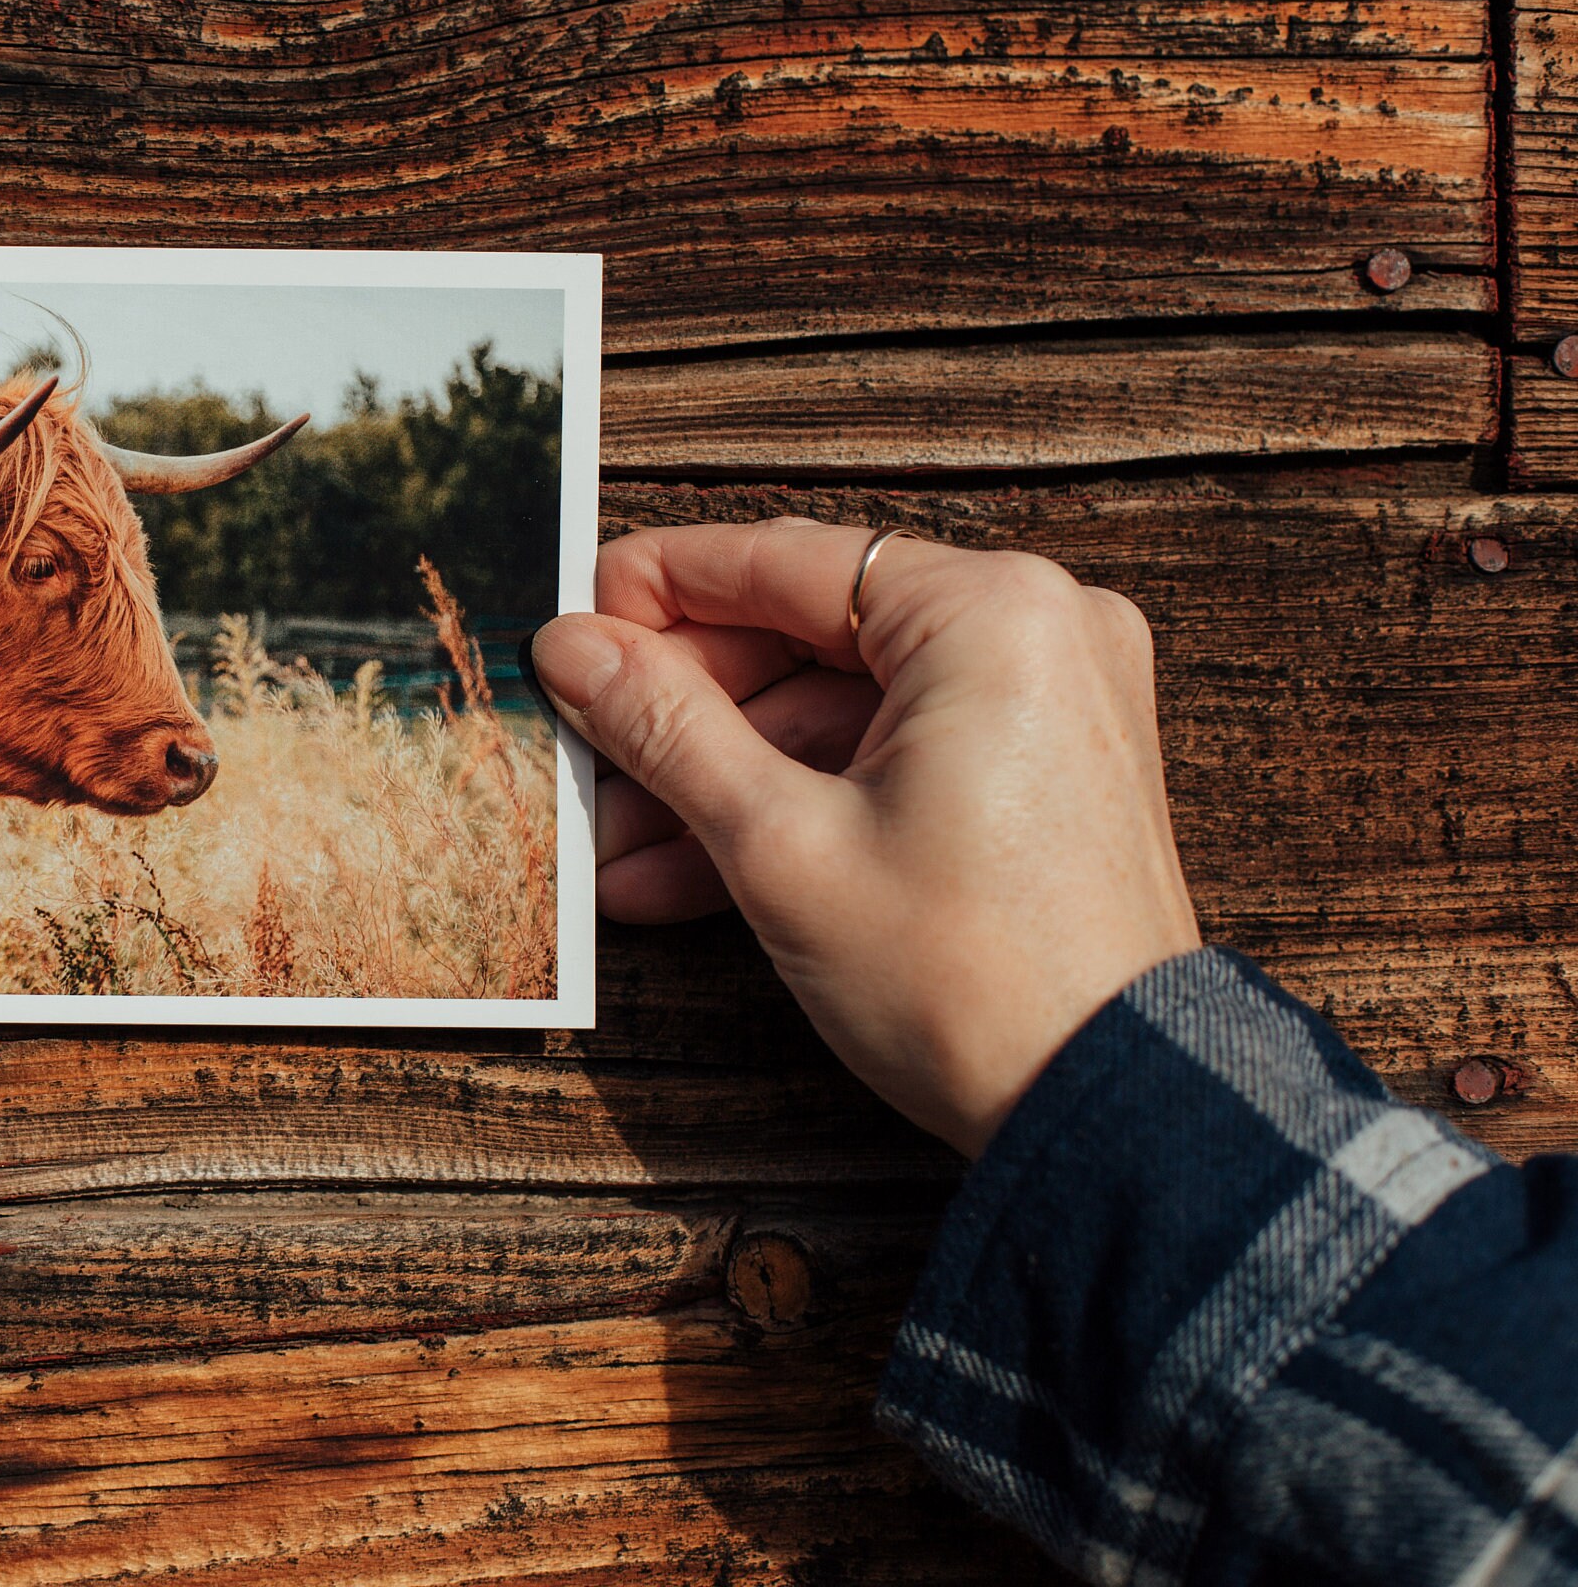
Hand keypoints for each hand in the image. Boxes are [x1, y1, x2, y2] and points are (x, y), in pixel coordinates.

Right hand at [531, 519, 1200, 1156]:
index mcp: (987, 612)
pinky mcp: (1040, 772)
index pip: (777, 559)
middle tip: (579, 752)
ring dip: (722, 774)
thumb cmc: (970, 981)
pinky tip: (686, 870)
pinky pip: (889, 756)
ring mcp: (1046, 702)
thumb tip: (573, 647)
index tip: (567, 626)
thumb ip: (664, 725)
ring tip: (612, 845)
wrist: (1105, 1113)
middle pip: (804, 633)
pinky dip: (799, 803)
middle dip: (680, 713)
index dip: (653, 592)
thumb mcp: (778, 843)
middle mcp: (1034, 630)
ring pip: (837, 707)